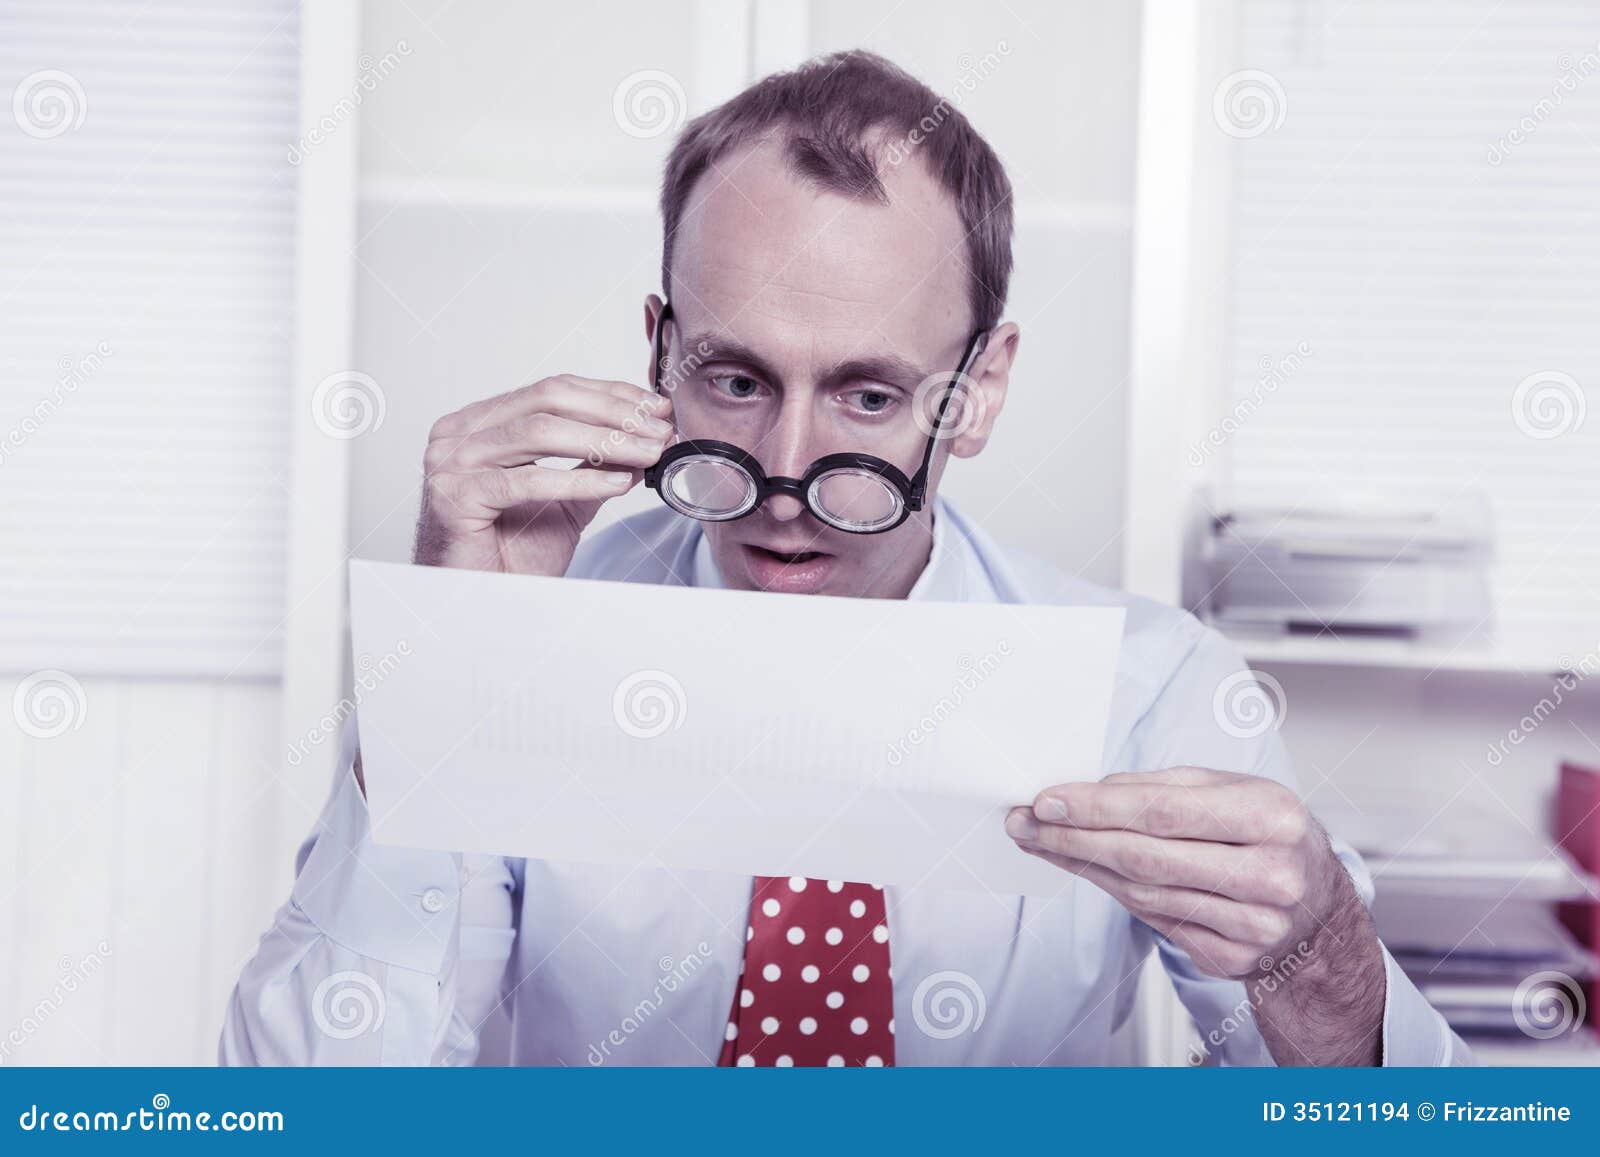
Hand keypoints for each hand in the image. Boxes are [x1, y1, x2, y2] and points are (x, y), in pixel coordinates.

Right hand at [413, 376, 671, 574]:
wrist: (480, 599)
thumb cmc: (511, 553)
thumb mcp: (567, 500)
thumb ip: (597, 465)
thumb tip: (644, 438)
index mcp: (481, 422)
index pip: (553, 390)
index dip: (610, 394)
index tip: (655, 407)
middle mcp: (459, 433)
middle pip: (548, 400)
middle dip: (613, 414)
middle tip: (658, 430)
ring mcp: (452, 460)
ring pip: (540, 432)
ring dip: (605, 441)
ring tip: (647, 453)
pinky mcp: (455, 494)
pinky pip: (528, 480)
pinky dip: (578, 480)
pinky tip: (617, 483)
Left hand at [1006, 766, 1384, 1063]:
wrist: (1317, 913)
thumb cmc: (1266, 835)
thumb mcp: (1232, 790)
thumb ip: (1163, 785)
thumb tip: (1087, 792)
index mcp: (1272, 817)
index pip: (1164, 811)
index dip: (1097, 807)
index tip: (1046, 800)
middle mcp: (1270, 876)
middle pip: (1145, 857)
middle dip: (1073, 838)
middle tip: (1025, 823)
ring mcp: (1253, 926)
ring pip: (1142, 893)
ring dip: (1081, 866)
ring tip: (1042, 842)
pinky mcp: (1231, 959)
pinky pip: (1154, 921)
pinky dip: (1113, 893)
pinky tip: (1086, 870)